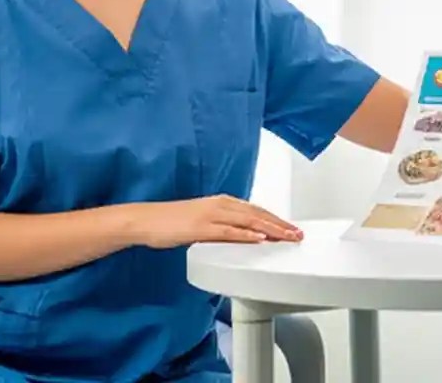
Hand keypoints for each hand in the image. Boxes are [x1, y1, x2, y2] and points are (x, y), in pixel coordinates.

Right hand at [130, 194, 301, 247]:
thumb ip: (222, 228)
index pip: (255, 210)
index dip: (275, 219)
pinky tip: (258, 239)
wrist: (144, 220)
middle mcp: (220, 205)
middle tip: (297, 235)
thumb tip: (241, 237)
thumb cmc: (170, 222)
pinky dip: (246, 234)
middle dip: (280, 225)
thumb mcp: (202, 223)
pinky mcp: (201, 227)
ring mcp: (211, 215)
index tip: (291, 228)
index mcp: (221, 202)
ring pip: (248, 221)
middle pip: (257, 214)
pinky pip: (228, 231)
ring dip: (270, 229)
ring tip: (287, 237)